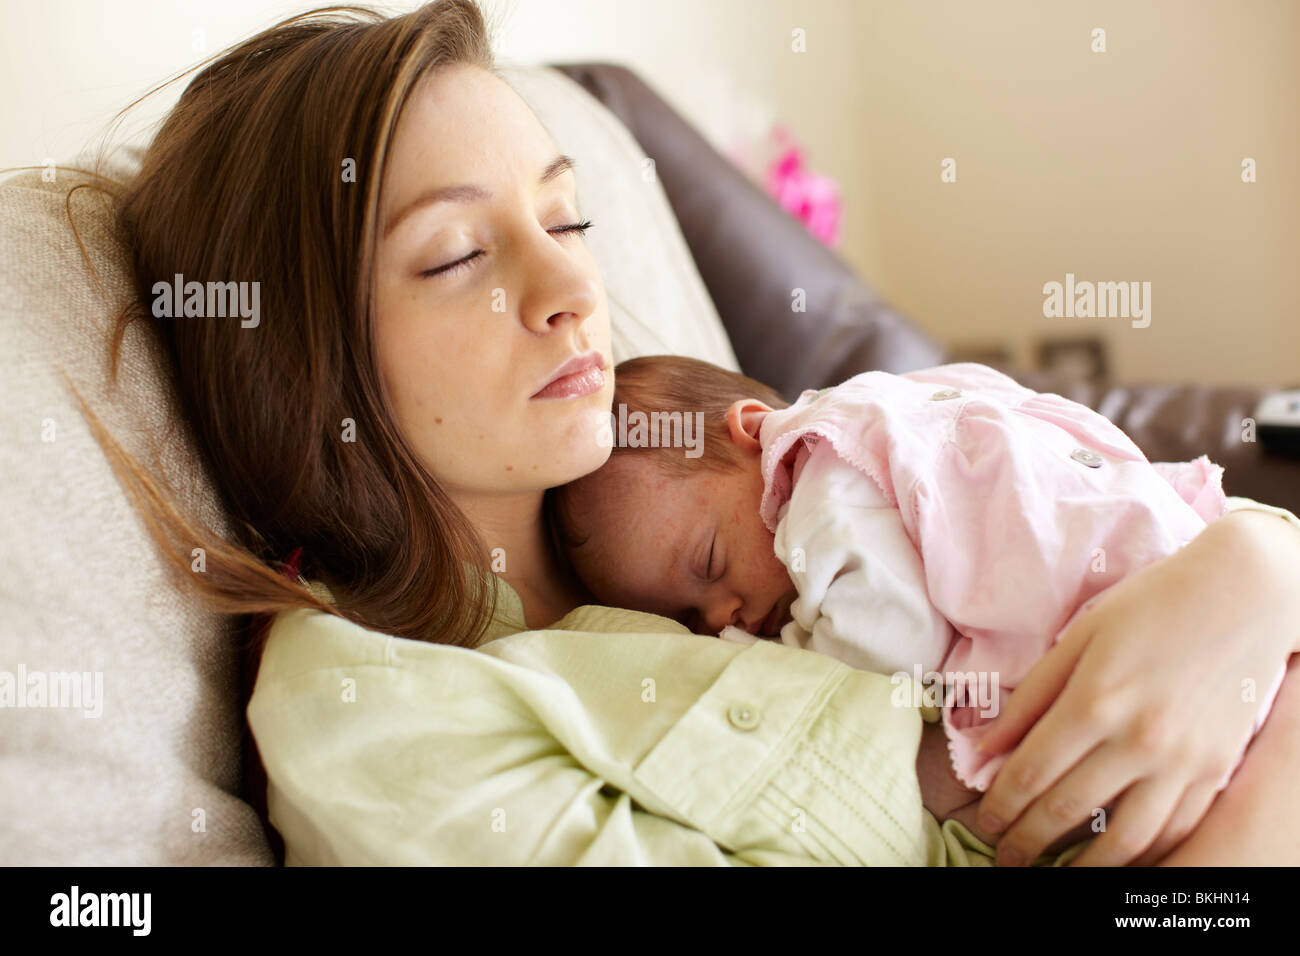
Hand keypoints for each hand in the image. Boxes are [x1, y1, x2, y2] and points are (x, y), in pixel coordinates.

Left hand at [974, 510, 1299, 865]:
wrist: (1244, 594)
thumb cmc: (1151, 606)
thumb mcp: (1078, 637)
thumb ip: (1031, 696)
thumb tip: (987, 744)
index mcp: (1093, 702)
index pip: (1032, 773)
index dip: (1002, 806)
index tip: (985, 824)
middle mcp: (1137, 740)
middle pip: (1068, 810)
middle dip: (1027, 841)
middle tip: (1006, 858)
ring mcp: (1182, 761)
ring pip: (1125, 839)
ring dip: (1083, 866)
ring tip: (1056, 874)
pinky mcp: (1216, 770)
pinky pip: (1176, 830)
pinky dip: (1144, 856)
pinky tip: (1118, 862)